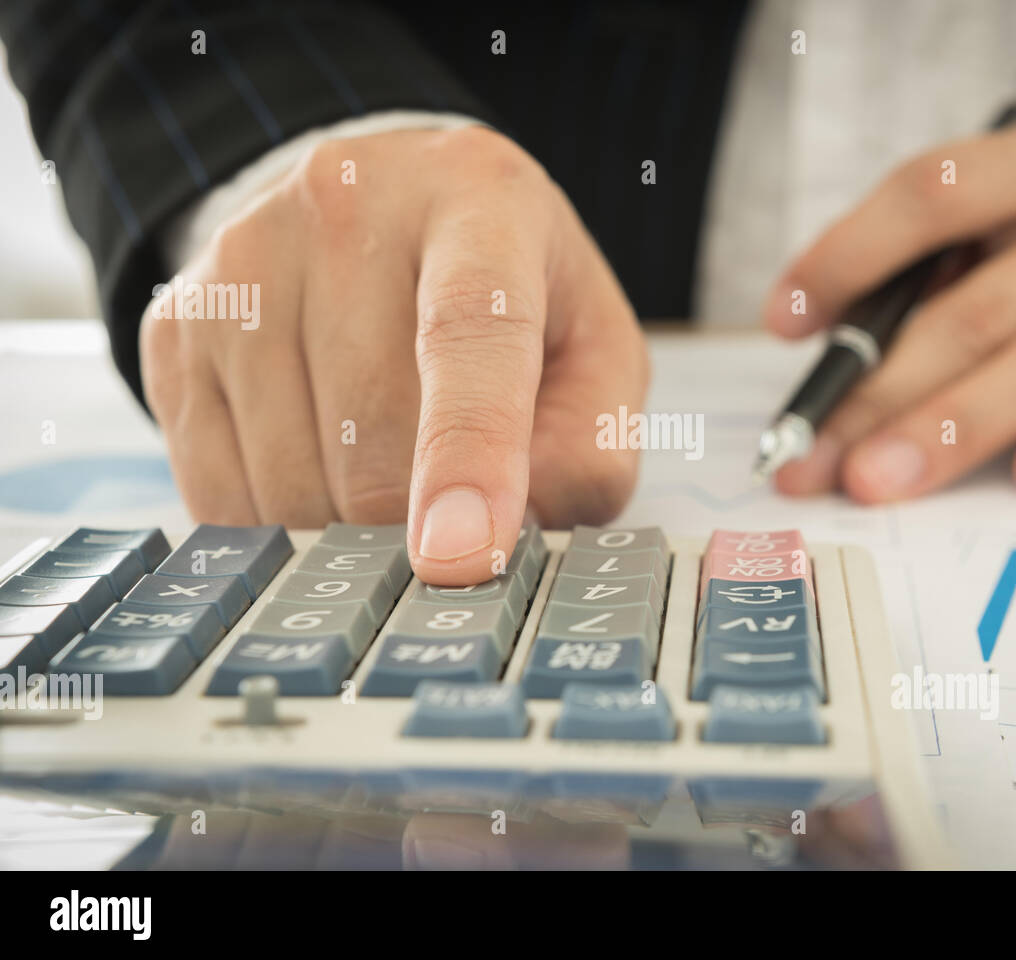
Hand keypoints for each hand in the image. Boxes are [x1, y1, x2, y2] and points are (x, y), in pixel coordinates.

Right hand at [141, 127, 646, 583]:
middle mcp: (346, 208)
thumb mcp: (593, 347)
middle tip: (450, 516)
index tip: (459, 557)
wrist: (382, 204)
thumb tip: (512, 539)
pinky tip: (322, 472)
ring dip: (348, 527)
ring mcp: (244, 261)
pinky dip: (280, 523)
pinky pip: (218, 490)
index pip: (469, 333)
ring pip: (288, 478)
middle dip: (416, 520)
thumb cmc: (509, 289)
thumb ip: (591, 446)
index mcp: (479, 204)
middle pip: (368, 434)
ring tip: (389, 471)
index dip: (466, 456)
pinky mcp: (176, 323)